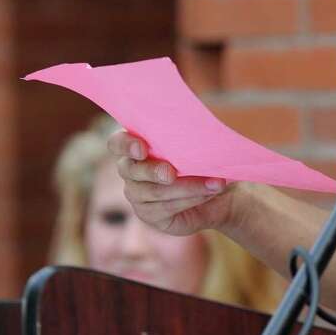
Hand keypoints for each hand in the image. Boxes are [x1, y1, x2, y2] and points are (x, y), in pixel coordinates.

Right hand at [106, 131, 232, 235]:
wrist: (219, 186)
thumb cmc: (205, 155)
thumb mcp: (199, 139)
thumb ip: (190, 129)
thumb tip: (199, 119)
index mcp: (136, 145)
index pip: (117, 143)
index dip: (125, 145)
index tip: (143, 148)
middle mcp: (131, 171)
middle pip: (130, 170)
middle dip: (152, 171)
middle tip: (171, 173)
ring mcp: (137, 195)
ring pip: (153, 192)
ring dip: (186, 187)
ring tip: (214, 182)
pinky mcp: (150, 215)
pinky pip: (165, 209)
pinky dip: (190, 198)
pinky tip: (208, 192)